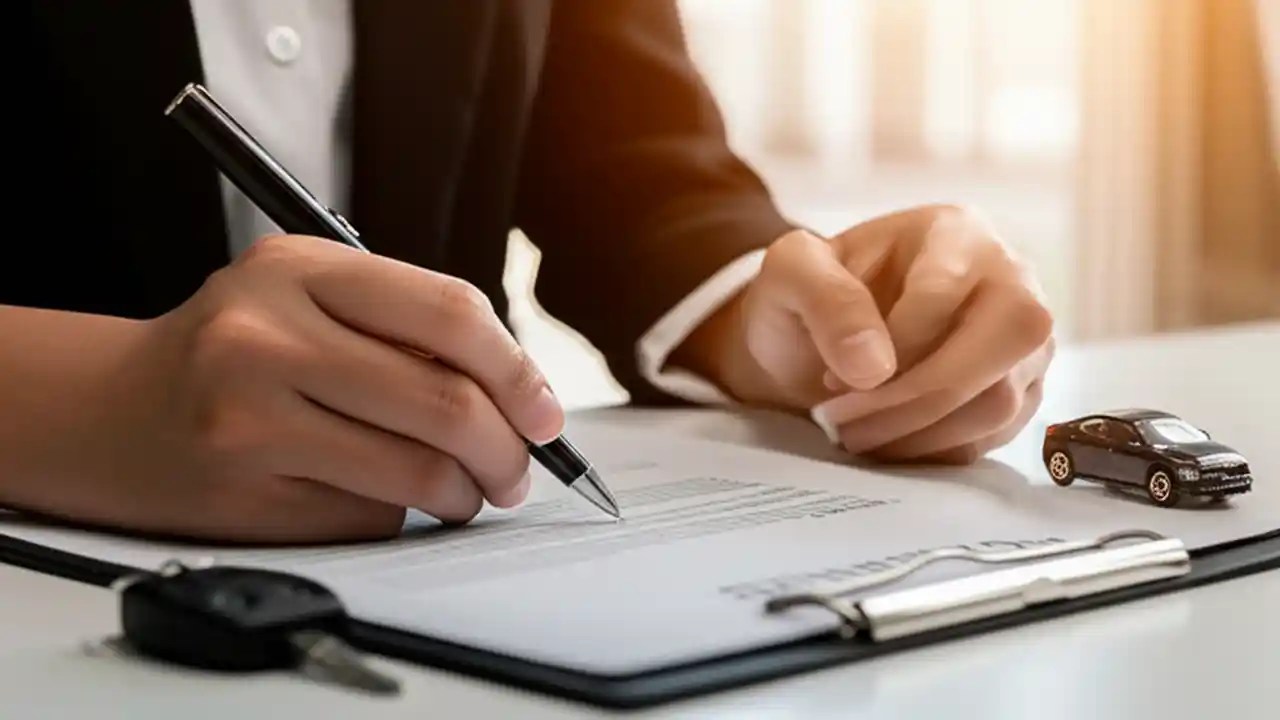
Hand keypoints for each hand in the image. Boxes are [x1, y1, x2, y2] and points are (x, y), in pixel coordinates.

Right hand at [67, 235, 561, 541]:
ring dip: (465, 493)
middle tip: (518, 470)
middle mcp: (266, 337)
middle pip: (445, 402)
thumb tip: (522, 398)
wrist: (109, 410)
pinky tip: (384, 500)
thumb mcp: (306, 299)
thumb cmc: (233, 352)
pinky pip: (371, 516)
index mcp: (298, 269)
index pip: (450, 314)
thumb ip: (404, 328)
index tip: (545, 413)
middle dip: (508, 449)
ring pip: (418, 471)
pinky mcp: (245, 495)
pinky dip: (402, 515)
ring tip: (466, 491)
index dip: (518, 370)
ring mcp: (249, 419)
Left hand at [677, 205, 1053, 463]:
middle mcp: (1009, 280)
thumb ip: (825, 298)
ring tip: (854, 434)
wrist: (816, 340)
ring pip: (1000, 401)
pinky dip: (932, 450)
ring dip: (917, 432)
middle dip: (916, 397)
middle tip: (846, 424)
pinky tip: (885, 439)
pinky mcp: (1020, 394)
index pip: (945, 293)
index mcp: (955, 233)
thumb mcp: (790, 272)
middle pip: (1005, 341)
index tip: (832, 376)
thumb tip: (875, 368)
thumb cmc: (809, 296)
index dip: (891, 346)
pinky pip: (994, 436)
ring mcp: (1023, 342)